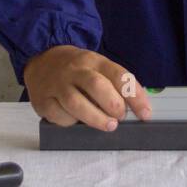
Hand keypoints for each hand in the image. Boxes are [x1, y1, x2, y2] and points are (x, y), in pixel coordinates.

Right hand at [23, 45, 152, 130]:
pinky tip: (76, 119)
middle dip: (113, 104)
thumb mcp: (97, 67)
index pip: (118, 75)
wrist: (41, 61)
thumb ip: (115, 84)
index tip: (145, 113)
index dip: (135, 96)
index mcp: (94, 61)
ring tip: (108, 125)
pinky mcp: (43, 100)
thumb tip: (138, 108)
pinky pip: (59, 115)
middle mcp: (75, 71)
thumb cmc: (76, 70)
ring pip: (76, 103)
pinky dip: (71, 121)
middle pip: (96, 85)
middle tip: (120, 117)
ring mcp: (57, 85)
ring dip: (96, 118)